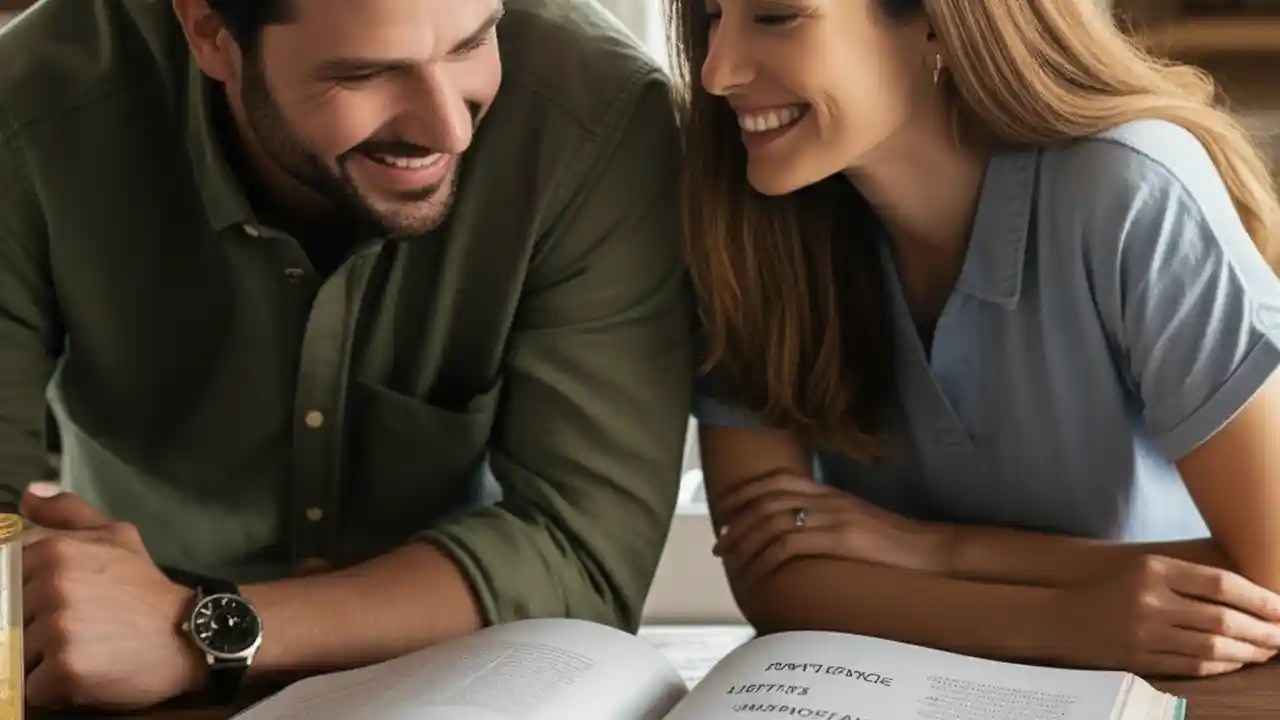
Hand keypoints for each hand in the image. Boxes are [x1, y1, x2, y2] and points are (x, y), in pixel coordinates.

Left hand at [20, 488, 204, 710]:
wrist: (190, 635)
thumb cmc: (145, 588)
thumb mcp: (116, 537)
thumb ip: (67, 513)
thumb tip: (29, 493)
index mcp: (55, 550)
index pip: (6, 580)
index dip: (28, 596)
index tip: (59, 602)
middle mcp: (52, 586)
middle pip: (9, 619)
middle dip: (34, 628)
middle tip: (78, 628)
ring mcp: (58, 629)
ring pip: (17, 653)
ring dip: (42, 659)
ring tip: (82, 651)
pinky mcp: (65, 671)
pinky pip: (34, 688)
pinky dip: (54, 689)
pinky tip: (85, 673)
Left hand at [711, 471, 944, 585]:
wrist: (930, 551)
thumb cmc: (891, 544)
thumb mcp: (853, 521)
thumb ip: (824, 518)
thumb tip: (792, 534)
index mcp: (829, 491)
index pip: (775, 480)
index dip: (743, 494)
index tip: (722, 514)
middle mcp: (828, 498)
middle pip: (767, 500)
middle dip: (736, 522)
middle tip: (720, 546)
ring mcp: (835, 516)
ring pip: (773, 521)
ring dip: (746, 542)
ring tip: (732, 562)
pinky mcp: (843, 539)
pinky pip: (792, 544)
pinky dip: (768, 559)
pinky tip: (759, 574)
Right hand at [1051, 555, 1279, 677]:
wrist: (1059, 617)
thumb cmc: (1108, 590)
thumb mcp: (1143, 570)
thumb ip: (1186, 578)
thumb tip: (1244, 595)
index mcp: (1153, 570)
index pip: (1220, 584)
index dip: (1259, 598)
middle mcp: (1150, 601)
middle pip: (1222, 619)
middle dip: (1262, 631)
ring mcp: (1144, 633)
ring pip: (1212, 647)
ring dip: (1248, 652)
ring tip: (1269, 651)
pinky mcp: (1139, 660)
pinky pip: (1192, 666)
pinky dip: (1221, 666)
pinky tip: (1237, 662)